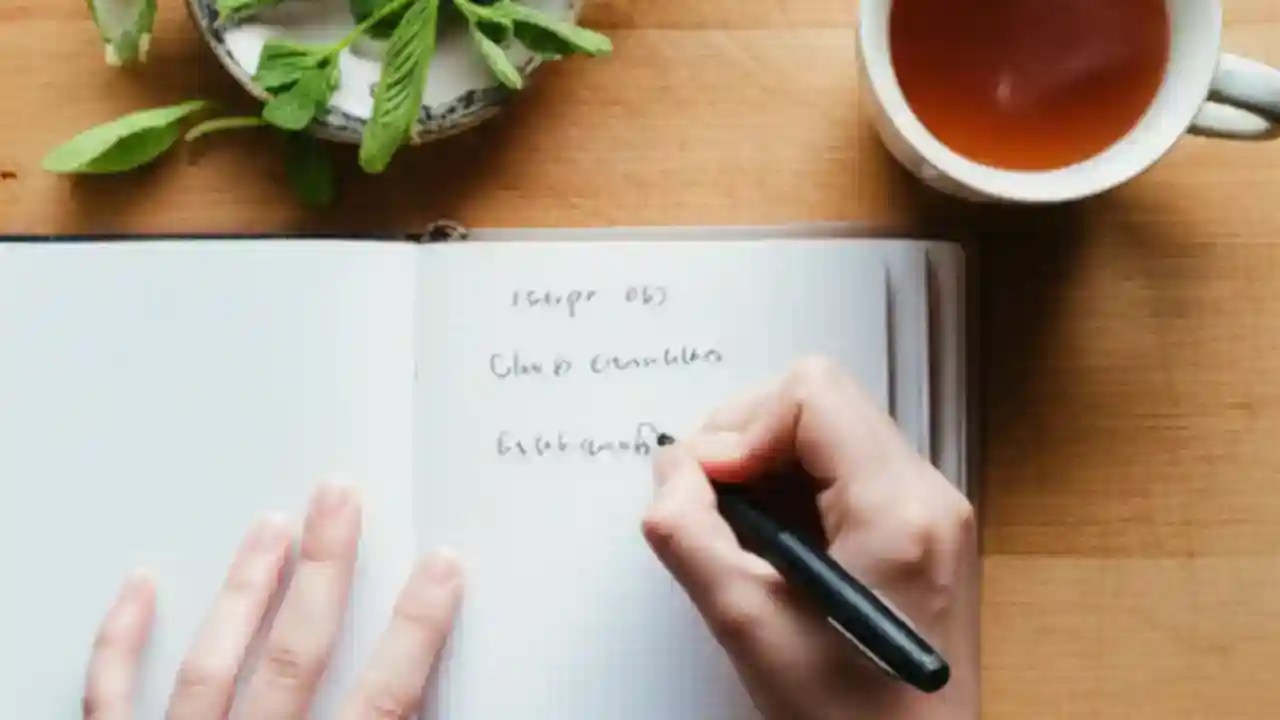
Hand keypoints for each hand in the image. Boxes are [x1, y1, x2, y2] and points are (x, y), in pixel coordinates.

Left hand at [83, 485, 462, 719]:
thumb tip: (437, 704)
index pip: (382, 699)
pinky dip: (120, 643)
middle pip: (297, 656)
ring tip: (270, 526)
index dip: (415, 629)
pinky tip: (139, 590)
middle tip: (339, 499)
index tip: (441, 567)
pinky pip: (110, 698)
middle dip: (325, 570)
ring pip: (212, 665)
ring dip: (245, 588)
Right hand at [643, 357, 978, 719]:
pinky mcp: (920, 532)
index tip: (713, 484)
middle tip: (713, 504)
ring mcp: (932, 513)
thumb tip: (672, 470)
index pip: (812, 394)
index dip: (743, 427)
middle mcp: (930, 497)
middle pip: (821, 404)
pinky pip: (845, 474)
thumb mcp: (749, 629)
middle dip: (749, 442)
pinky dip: (794, 493)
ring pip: (829, 434)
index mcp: (899, 510)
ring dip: (768, 469)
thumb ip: (691, 536)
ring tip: (743, 536)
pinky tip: (775, 549)